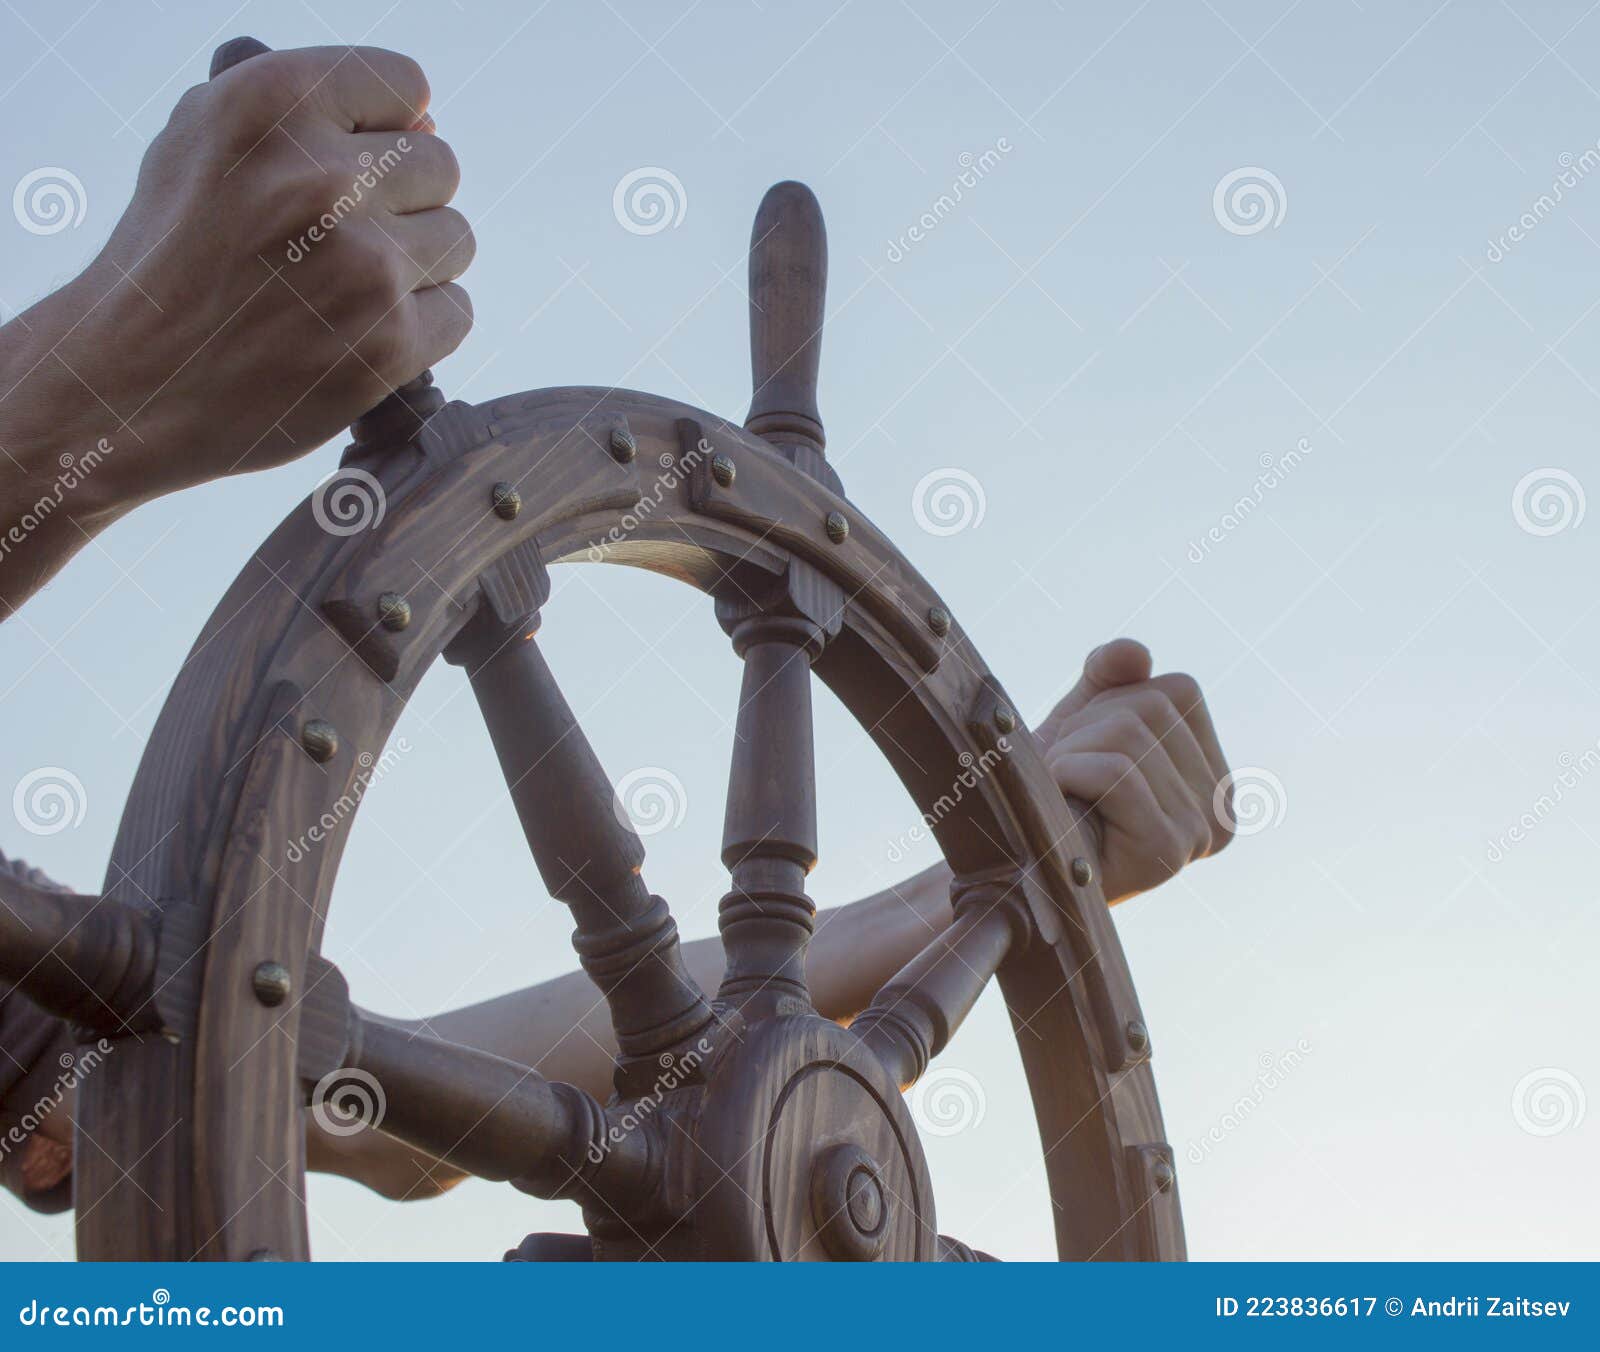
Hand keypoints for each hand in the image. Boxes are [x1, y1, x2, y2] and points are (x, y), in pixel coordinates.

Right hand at [4, 45, 473, 507]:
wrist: (135, 383)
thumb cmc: (172, 258)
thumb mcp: (202, 143)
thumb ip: (304, 113)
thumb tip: (426, 121)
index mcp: (272, 104)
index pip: (404, 83)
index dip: (386, 125)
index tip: (358, 162)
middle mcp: (324, 177)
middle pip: (440, 166)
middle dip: (401, 200)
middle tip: (341, 239)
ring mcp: (366, 264)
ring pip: (455, 239)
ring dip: (415, 264)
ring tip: (345, 288)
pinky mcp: (391, 341)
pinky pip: (457, 310)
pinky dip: (420, 326)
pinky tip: (359, 331)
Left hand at [1035, 639, 1233, 903]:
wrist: (1013, 864)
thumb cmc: (1052, 794)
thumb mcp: (1085, 720)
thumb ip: (1114, 676)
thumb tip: (1135, 653)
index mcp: (1216, 777)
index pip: (1179, 690)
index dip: (1115, 705)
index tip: (1090, 755)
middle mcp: (1222, 807)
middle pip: (1153, 706)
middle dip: (1088, 729)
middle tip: (1068, 779)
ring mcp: (1200, 832)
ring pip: (1128, 732)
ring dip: (1072, 753)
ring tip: (1065, 795)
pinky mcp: (1167, 850)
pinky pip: (1114, 770)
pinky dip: (1070, 774)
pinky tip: (1063, 810)